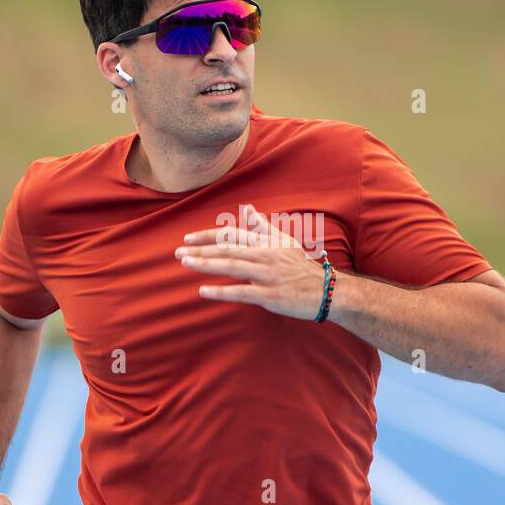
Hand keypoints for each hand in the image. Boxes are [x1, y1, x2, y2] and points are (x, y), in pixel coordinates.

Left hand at [175, 203, 330, 320]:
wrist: (326, 290)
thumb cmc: (301, 267)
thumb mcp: (283, 241)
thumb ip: (262, 227)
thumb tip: (247, 209)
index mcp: (266, 242)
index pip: (232, 234)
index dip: (208, 236)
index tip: (188, 239)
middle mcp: (265, 255)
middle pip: (227, 249)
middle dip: (201, 250)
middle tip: (178, 253)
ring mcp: (267, 275)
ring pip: (231, 266)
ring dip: (206, 264)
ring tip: (186, 264)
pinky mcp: (270, 294)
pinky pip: (241, 292)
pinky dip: (221, 291)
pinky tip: (203, 291)